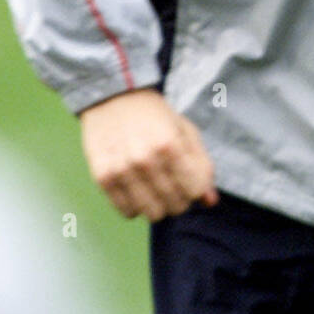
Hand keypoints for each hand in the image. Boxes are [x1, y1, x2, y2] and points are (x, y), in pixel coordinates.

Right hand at [79, 88, 217, 221]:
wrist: (113, 99)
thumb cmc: (155, 117)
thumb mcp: (185, 132)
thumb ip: (202, 166)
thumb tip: (210, 202)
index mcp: (170, 145)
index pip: (194, 190)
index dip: (196, 189)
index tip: (190, 180)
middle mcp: (144, 160)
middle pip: (175, 205)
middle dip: (179, 198)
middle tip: (172, 183)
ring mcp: (121, 171)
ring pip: (152, 214)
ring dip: (158, 205)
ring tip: (154, 187)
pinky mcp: (102, 178)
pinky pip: (127, 212)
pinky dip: (136, 206)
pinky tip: (136, 188)